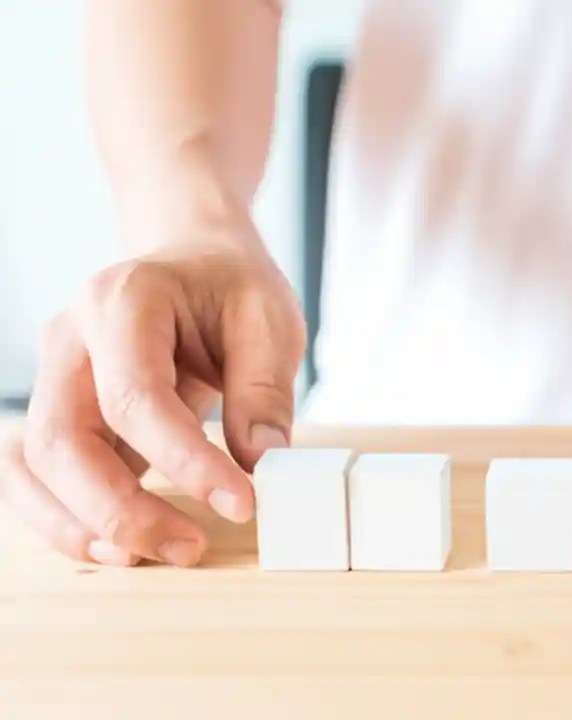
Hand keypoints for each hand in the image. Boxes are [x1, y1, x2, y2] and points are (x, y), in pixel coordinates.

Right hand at [0, 237, 304, 565]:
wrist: (192, 261)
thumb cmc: (229, 287)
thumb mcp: (269, 318)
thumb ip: (264, 389)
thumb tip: (261, 462)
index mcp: (124, 301)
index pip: (137, 396)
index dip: (185, 461)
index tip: (242, 503)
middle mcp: (70, 338)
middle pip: (63, 439)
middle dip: (121, 508)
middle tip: (191, 547)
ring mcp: (54, 377)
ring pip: (31, 465)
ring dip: (80, 524)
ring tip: (148, 557)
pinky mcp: (58, 414)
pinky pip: (34, 477)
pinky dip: (64, 520)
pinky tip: (117, 548)